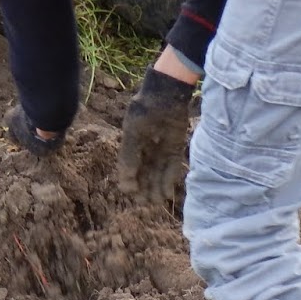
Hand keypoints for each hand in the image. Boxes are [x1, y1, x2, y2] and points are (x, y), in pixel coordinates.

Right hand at [117, 62, 196, 204]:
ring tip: (156, 202)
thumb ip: (128, 156)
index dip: (130, 183)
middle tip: (146, 203)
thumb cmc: (145, 112)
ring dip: (156, 190)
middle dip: (144, 191)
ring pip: (157, 176)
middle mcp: (146, 152)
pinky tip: (167, 194)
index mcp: (131, 147)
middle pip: (144, 177)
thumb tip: (125, 180)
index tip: (132, 192)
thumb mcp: (132, 134)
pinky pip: (171, 170)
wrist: (165, 96)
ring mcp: (161, 152)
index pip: (129, 171)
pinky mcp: (175, 150)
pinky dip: (169, 182)